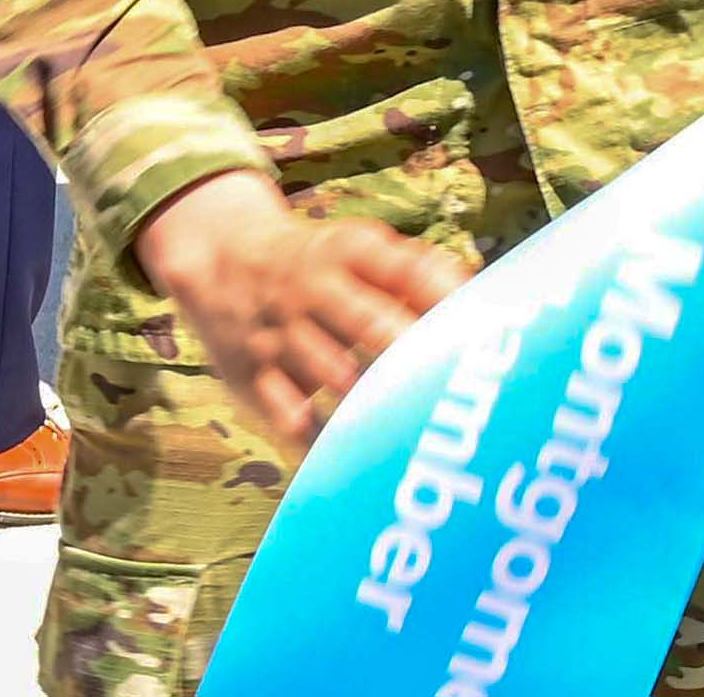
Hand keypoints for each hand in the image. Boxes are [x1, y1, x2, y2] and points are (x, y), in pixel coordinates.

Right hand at [135, 170, 471, 452]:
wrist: (220, 257)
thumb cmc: (319, 263)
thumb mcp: (359, 248)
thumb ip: (419, 271)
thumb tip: (483, 293)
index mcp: (351, 251)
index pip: (408, 272)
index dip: (446, 302)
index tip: (481, 333)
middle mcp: (315, 288)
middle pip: (370, 322)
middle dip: (409, 353)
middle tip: (449, 386)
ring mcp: (281, 331)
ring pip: (329, 369)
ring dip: (367, 396)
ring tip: (406, 425)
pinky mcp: (253, 372)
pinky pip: (286, 410)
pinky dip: (316, 435)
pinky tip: (346, 455)